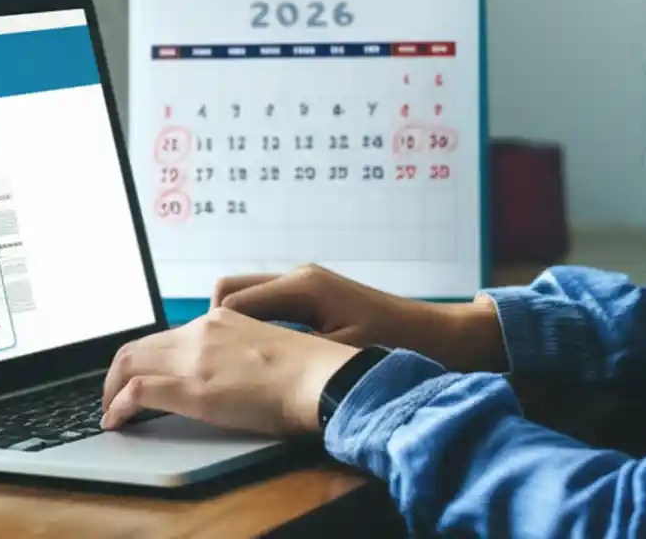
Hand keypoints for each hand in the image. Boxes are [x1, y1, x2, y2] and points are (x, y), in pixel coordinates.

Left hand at [101, 308, 358, 434]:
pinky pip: (138, 391)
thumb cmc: (309, 372)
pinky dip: (118, 406)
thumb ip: (239, 351)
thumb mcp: (266, 346)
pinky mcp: (192, 388)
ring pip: (129, 363)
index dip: (143, 358)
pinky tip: (116, 421)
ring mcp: (194, 358)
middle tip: (111, 397)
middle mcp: (201, 332)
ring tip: (109, 411)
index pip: (165, 335)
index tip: (138, 377)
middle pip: (138, 346)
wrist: (323, 378)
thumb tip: (228, 372)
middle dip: (116, 373)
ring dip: (110, 389)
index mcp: (220, 320)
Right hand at [213, 264, 505, 372]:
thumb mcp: (338, 358)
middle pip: (229, 292)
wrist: (444, 340)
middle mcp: (299, 278)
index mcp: (302, 287)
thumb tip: (240, 357)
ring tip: (232, 364)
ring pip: (245, 297)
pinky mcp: (314, 297)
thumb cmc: (397, 348)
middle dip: (213, 326)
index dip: (212, 334)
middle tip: (212, 364)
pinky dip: (252, 327)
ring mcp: (306, 284)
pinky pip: (265, 305)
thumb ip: (287, 353)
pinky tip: (261, 358)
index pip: (231, 303)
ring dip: (232, 326)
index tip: (201, 366)